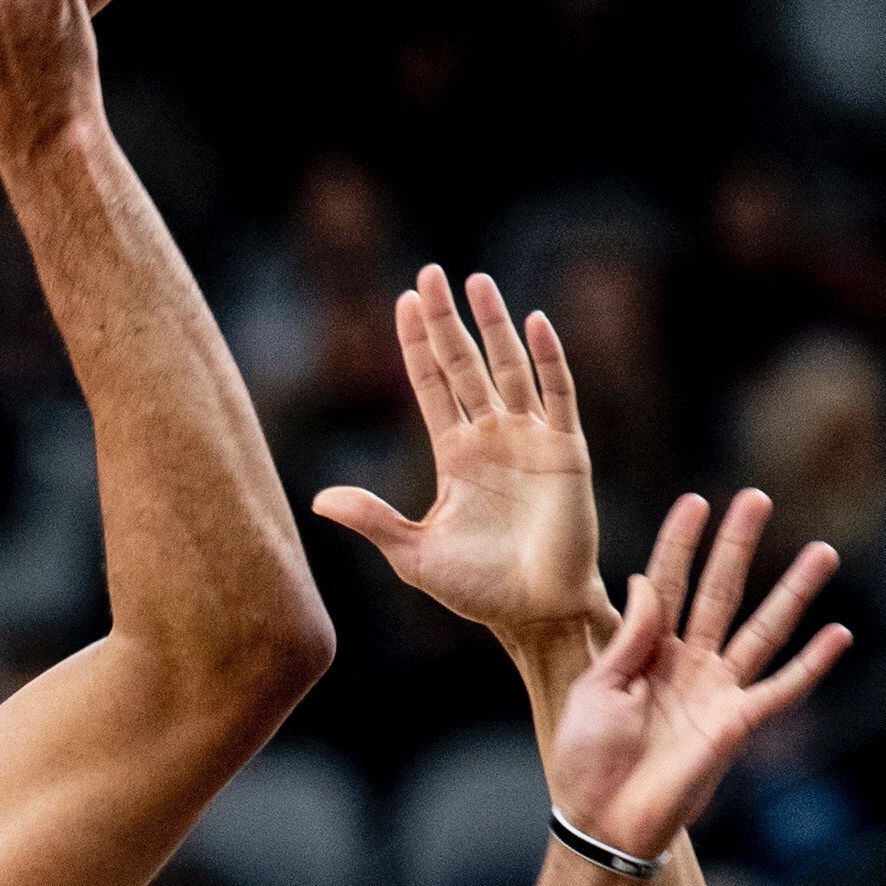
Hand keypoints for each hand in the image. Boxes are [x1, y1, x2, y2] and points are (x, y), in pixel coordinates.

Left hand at [313, 265, 610, 639]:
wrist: (533, 613)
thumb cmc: (477, 589)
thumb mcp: (412, 553)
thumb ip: (372, 520)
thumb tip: (319, 499)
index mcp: (455, 454)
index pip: (431, 385)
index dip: (417, 345)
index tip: (402, 301)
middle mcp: (492, 437)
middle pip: (464, 363)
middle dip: (446, 320)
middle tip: (430, 272)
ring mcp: (530, 440)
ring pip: (509, 368)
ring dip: (494, 325)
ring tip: (475, 281)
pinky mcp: (566, 452)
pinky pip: (558, 396)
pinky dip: (549, 360)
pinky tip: (535, 322)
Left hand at [548, 490, 851, 860]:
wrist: (602, 820)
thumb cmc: (586, 757)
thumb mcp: (595, 687)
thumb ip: (629, 636)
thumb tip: (644, 579)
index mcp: (645, 651)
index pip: (667, 583)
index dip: (680, 544)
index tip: (696, 500)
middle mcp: (687, 663)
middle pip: (720, 592)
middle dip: (737, 546)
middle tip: (757, 498)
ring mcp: (716, 692)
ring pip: (762, 630)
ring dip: (792, 592)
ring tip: (822, 550)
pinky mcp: (736, 725)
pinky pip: (781, 689)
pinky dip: (812, 664)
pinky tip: (839, 633)